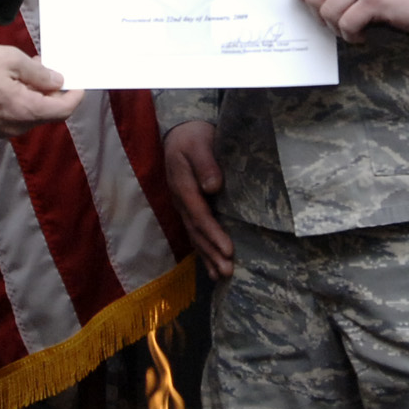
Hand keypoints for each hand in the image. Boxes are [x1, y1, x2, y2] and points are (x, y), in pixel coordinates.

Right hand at [0, 44, 75, 137]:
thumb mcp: (11, 60)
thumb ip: (38, 73)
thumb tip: (57, 81)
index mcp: (25, 110)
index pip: (63, 110)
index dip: (75, 95)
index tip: (79, 81)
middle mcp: (17, 127)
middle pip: (49, 113)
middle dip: (54, 91)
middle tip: (49, 67)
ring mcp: (2, 130)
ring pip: (32, 114)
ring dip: (37, 94)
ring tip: (30, 69)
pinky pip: (17, 116)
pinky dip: (23, 100)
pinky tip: (13, 81)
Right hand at [164, 122, 234, 279]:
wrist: (180, 132)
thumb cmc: (193, 136)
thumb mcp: (198, 143)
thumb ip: (205, 164)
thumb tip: (213, 187)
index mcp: (183, 187)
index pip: (200, 216)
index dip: (214, 234)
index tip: (228, 250)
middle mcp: (181, 201)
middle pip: (196, 232)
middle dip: (212, 253)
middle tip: (228, 272)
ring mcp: (183, 207)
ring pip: (195, 236)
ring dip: (208, 257)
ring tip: (221, 276)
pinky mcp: (188, 208)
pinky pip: (195, 233)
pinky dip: (203, 251)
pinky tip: (211, 265)